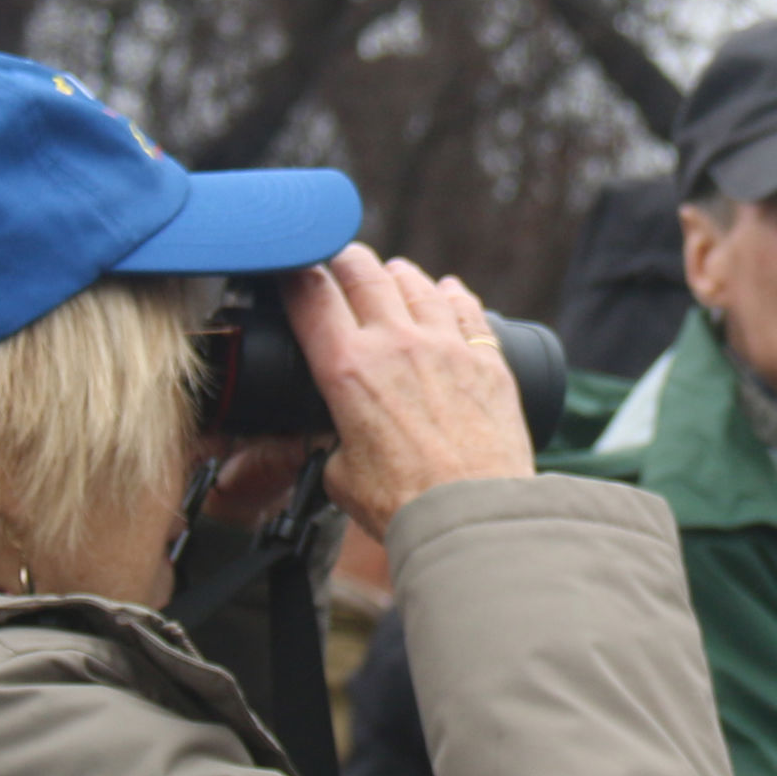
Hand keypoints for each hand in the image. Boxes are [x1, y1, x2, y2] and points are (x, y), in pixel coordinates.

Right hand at [282, 247, 533, 536]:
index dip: (293, 273)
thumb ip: (334, 441)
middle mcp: (396, 343)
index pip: (311, 295)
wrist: (472, 516)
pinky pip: (466, 309)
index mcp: (347, 369)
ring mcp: (446, 345)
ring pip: (415, 282)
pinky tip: (447, 292)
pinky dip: (450, 296)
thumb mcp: (340, 475)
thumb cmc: (404, 505)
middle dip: (342, 259)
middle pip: (361, 271)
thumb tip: (337, 439)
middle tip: (336, 262)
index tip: (289, 271)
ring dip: (396, 274)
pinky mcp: (487, 360)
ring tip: (390, 276)